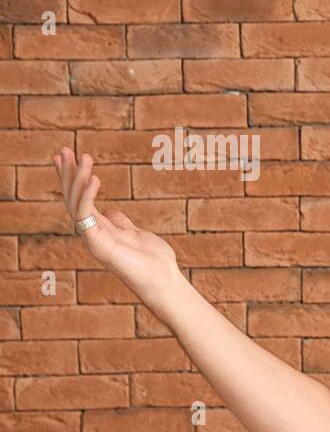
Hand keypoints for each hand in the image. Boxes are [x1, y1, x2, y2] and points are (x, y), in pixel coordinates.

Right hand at [52, 147, 180, 297]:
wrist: (164, 281)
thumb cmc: (154, 261)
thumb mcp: (136, 234)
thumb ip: (121, 223)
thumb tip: (111, 211)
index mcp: (100, 229)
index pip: (81, 200)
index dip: (75, 179)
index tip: (71, 157)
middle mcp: (92, 233)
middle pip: (72, 199)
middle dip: (67, 174)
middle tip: (63, 150)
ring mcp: (93, 239)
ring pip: (76, 204)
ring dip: (77, 179)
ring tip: (83, 156)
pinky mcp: (98, 244)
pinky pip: (87, 215)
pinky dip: (88, 195)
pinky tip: (94, 178)